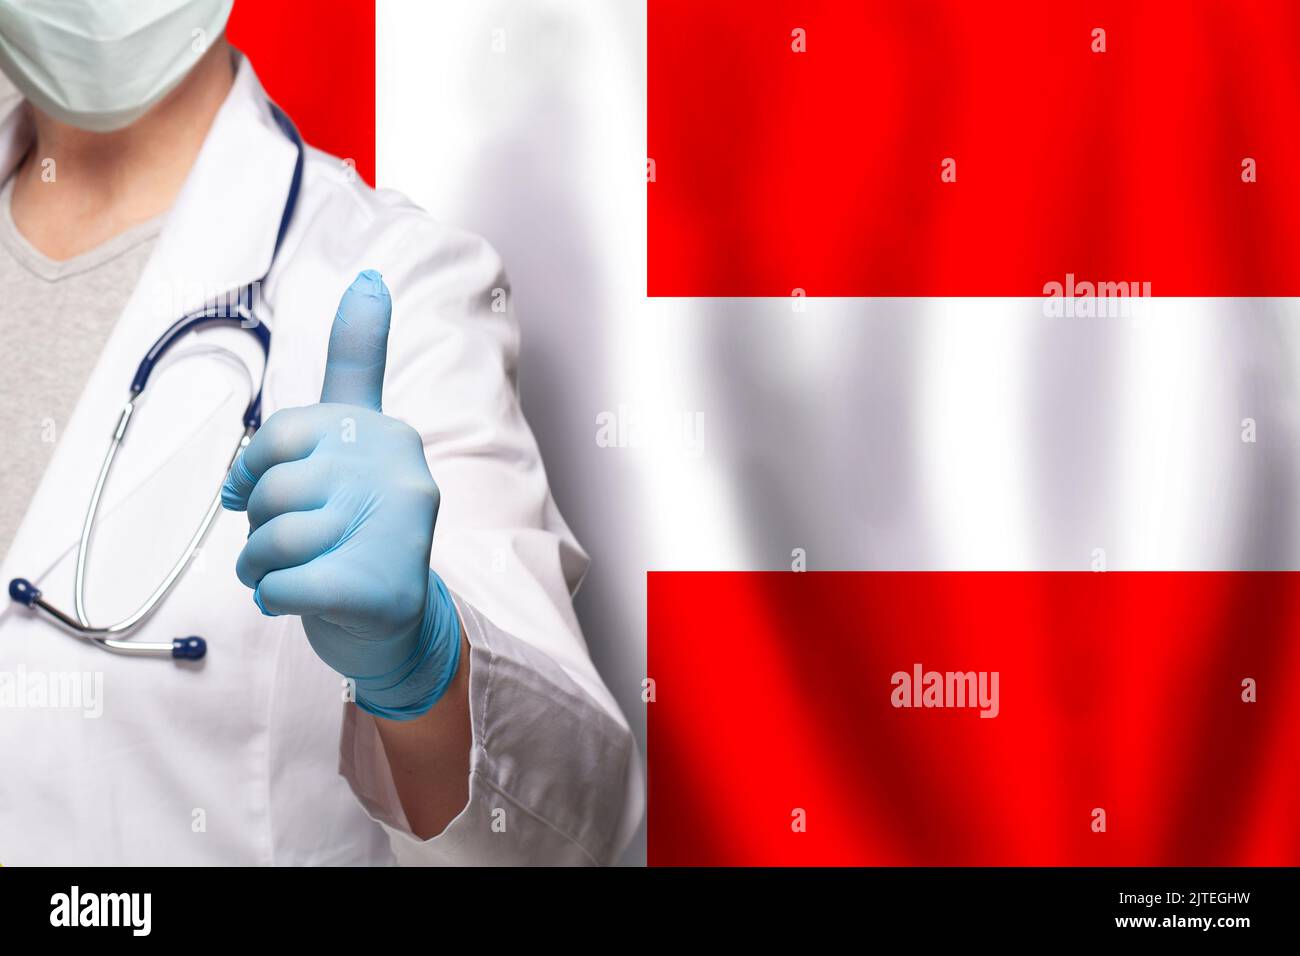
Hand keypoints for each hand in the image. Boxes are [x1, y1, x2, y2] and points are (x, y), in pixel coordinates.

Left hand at [220, 269, 460, 719]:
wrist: (399, 624)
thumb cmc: (360, 528)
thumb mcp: (358, 442)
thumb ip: (358, 363)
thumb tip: (370, 279)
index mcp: (388, 433)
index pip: (287, 431)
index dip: (256, 466)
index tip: (269, 479)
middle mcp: (399, 474)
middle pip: (273, 487)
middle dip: (258, 525)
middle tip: (286, 542)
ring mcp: (395, 532)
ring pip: (272, 540)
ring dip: (260, 567)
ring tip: (293, 573)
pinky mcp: (377, 586)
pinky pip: (281, 585)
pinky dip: (272, 600)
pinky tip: (300, 599)